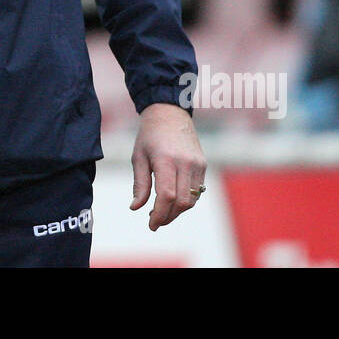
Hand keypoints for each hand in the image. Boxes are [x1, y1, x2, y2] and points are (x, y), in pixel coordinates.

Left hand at [130, 101, 206, 231]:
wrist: (169, 114)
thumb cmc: (149, 136)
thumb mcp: (138, 157)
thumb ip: (139, 184)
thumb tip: (135, 207)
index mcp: (166, 159)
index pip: (167, 195)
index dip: (160, 214)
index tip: (151, 224)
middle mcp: (185, 162)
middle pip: (182, 202)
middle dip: (168, 217)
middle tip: (154, 221)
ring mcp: (197, 164)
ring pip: (192, 200)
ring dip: (177, 212)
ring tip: (162, 212)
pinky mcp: (203, 165)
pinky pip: (197, 191)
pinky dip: (186, 201)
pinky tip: (173, 200)